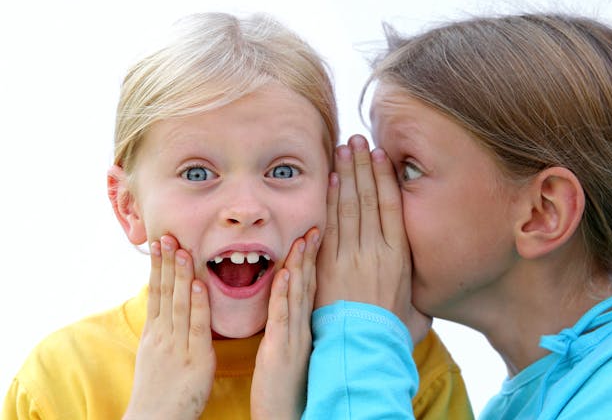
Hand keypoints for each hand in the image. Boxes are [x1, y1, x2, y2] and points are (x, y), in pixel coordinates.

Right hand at [123, 235, 215, 419]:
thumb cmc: (158, 392)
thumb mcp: (155, 356)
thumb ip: (163, 331)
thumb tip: (165, 310)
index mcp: (154, 333)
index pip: (157, 292)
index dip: (158, 267)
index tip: (160, 243)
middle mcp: (163, 335)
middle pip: (165, 292)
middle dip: (167, 262)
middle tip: (168, 235)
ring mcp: (177, 345)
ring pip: (179, 303)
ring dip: (181, 275)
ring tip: (182, 249)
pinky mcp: (195, 358)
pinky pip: (197, 326)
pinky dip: (198, 304)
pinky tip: (200, 284)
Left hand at [251, 227, 319, 419]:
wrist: (287, 419)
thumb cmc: (288, 389)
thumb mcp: (294, 354)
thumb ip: (295, 330)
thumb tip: (297, 312)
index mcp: (304, 328)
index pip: (310, 288)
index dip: (312, 261)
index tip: (314, 235)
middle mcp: (303, 329)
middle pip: (308, 285)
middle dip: (311, 254)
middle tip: (316, 226)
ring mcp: (294, 338)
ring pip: (298, 295)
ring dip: (301, 264)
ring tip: (305, 238)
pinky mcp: (280, 350)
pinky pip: (283, 317)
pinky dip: (285, 293)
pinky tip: (287, 272)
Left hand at [316, 135, 430, 342]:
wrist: (362, 349)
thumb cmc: (392, 331)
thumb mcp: (417, 306)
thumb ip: (417, 285)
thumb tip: (424, 277)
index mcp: (400, 255)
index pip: (391, 205)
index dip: (385, 177)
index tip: (380, 154)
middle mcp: (377, 249)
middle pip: (368, 198)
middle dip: (361, 166)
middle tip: (355, 139)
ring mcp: (351, 254)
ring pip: (349, 205)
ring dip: (345, 175)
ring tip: (342, 149)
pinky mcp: (329, 263)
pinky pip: (330, 224)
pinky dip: (330, 200)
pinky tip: (329, 179)